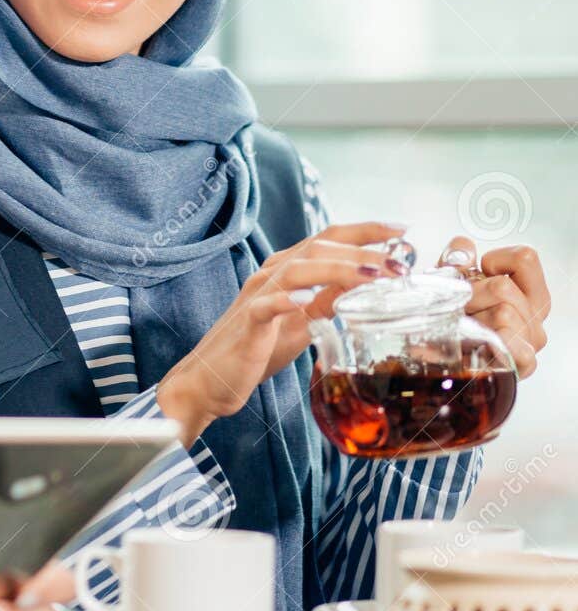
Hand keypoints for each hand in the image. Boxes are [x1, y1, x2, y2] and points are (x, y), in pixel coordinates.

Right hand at [158, 221, 405, 444]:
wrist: (209, 380)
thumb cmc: (257, 349)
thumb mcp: (303, 323)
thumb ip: (329, 301)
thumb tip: (367, 285)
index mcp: (286, 270)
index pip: (330, 238)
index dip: (365, 231)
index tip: (401, 231)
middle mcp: (271, 274)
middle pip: (319, 247)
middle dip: (363, 251)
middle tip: (401, 263)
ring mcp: (257, 296)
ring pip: (297, 269)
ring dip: (337, 269)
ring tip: (372, 276)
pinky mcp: (247, 325)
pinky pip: (265, 307)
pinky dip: (286, 300)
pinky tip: (307, 301)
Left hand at [438, 234, 549, 378]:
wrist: (443, 356)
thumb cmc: (454, 318)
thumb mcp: (450, 279)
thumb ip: (457, 258)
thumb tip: (463, 248)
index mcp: (527, 290)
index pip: (525, 258)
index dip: (494, 261)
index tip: (477, 275)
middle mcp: (534, 315)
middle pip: (503, 287)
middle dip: (471, 296)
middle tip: (461, 310)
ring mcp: (530, 341)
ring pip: (503, 313)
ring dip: (473, 320)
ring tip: (464, 330)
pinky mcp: (521, 365)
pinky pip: (512, 346)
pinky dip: (490, 343)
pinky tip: (476, 346)